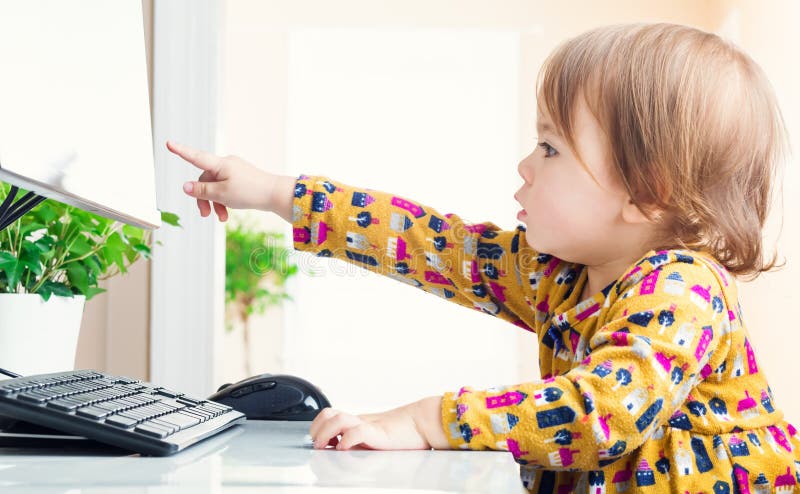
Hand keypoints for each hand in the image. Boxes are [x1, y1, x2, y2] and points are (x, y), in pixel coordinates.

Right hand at [166, 140, 294, 220]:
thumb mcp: (221, 194)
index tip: (168, 143)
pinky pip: (225, 188)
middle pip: (204, 180)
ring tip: (221, 218)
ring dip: (214, 203)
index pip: (196, 157)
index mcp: (220, 164)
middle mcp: (226, 164)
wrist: (275, 194)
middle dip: (203, 198)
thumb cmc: (250, 192)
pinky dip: (224, 201)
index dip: (181, 151)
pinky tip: (227, 214)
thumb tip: (185, 187)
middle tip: (205, 215)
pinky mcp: (240, 179)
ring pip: (215, 187)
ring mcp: (234, 171)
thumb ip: (201, 190)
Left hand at [309, 396, 449, 450]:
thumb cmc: (404, 432)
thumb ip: (360, 441)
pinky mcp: (379, 433)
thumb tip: (341, 451)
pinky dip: (346, 439)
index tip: (317, 442)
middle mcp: (360, 421)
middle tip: (317, 444)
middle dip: (316, 429)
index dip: (318, 427)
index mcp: (357, 422)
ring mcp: (369, 425)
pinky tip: (345, 447)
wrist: (424, 422)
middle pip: (328, 413)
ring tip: (324, 446)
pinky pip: (357, 432)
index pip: (329, 416)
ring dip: (325, 433)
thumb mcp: (376, 437)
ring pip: (338, 419)